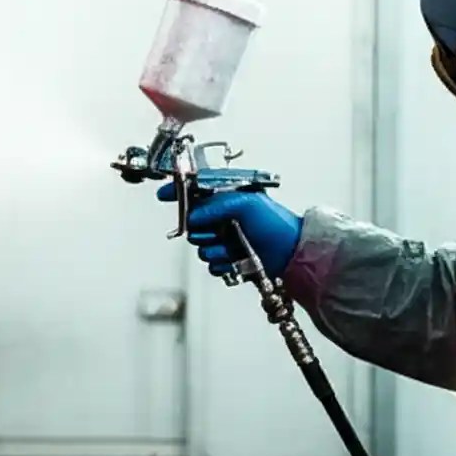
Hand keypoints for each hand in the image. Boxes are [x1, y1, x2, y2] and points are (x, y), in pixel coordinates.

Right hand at [156, 184, 301, 278]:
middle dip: (202, 230)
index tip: (164, 195)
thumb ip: (216, 205)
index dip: (178, 192)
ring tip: (232, 247)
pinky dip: (221, 263)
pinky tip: (235, 260)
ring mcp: (225, 238)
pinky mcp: (228, 258)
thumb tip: (194, 215)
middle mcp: (223, 217)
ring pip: (199, 246)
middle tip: (217, 231)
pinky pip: (210, 264)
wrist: (292, 253)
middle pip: (192, 223)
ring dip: (214, 248)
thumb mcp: (247, 203)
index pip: (195, 191)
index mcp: (227, 198)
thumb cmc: (277, 224)